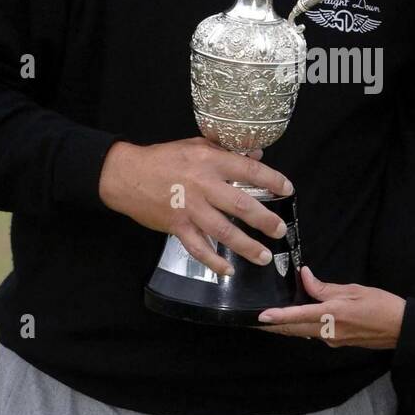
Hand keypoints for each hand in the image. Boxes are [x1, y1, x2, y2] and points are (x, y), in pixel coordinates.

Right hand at [98, 137, 293, 274]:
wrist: (127, 175)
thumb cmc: (163, 158)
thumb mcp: (196, 146)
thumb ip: (226, 151)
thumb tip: (255, 156)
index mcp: (210, 162)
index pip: (249, 171)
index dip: (272, 179)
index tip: (288, 189)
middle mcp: (203, 186)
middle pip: (241, 205)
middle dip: (265, 220)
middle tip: (280, 230)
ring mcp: (190, 209)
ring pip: (224, 231)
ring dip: (246, 246)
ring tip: (264, 256)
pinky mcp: (177, 226)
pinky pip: (198, 248)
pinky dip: (213, 261)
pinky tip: (228, 269)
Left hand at [255, 266, 405, 348]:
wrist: (401, 328)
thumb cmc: (381, 305)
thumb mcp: (353, 291)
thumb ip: (325, 287)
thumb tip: (305, 277)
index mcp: (332, 315)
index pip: (298, 316)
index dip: (278, 316)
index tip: (260, 317)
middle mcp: (328, 332)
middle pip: (295, 329)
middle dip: (275, 325)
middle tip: (256, 320)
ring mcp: (333, 340)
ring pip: (303, 332)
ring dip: (288, 326)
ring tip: (272, 317)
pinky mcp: (338, 342)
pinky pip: (314, 334)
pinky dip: (303, 326)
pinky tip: (299, 318)